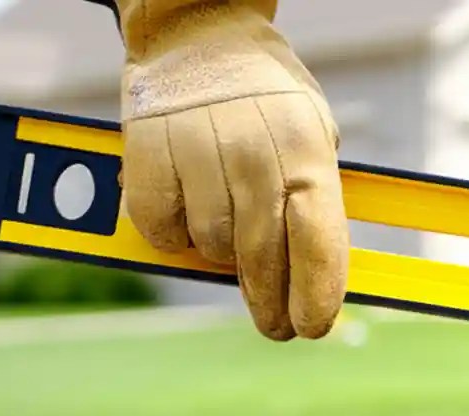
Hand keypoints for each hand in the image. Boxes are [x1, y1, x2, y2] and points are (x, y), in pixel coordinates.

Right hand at [115, 0, 348, 339]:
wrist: (200, 37)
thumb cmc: (268, 101)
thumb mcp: (314, 135)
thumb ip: (316, 199)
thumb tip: (320, 279)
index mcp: (305, 149)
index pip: (317, 242)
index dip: (316, 294)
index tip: (311, 326)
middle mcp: (254, 153)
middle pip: (263, 258)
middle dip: (272, 303)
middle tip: (277, 325)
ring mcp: (198, 154)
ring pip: (212, 248)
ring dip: (223, 256)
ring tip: (230, 232)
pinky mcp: (148, 158)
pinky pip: (163, 231)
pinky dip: (174, 236)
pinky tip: (188, 212)